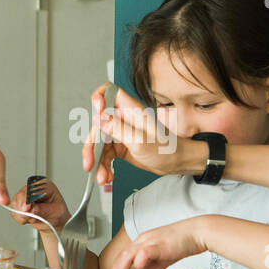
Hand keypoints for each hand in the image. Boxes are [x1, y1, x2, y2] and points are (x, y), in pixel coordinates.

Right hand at [9, 179, 68, 232]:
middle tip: (29, 217)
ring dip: (22, 215)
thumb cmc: (58, 213)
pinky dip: (20, 217)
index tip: (26, 208)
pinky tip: (29, 219)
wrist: (54, 221)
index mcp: (45, 186)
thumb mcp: (57, 212)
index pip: (33, 189)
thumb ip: (43, 210)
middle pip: (21, 195)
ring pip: (16, 203)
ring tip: (33, 219)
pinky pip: (14, 211)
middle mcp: (34, 188)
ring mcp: (25, 195)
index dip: (27, 199)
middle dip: (23, 208)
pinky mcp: (19, 203)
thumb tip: (32, 210)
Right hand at [83, 84, 201, 183]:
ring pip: (99, 142)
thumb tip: (99, 118)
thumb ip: (118, 129)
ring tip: (101, 176)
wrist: (178, 164)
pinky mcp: (122, 146)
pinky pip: (106, 154)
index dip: (98, 98)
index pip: (109, 92)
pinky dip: (104, 166)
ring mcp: (122, 132)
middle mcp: (125, 119)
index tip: (95, 115)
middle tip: (90, 163)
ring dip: (97, 161)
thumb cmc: (169, 150)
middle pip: (98, 125)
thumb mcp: (141, 141)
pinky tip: (107, 176)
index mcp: (131, 111)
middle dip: (91, 146)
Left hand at [106, 217, 211, 268]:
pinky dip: (139, 264)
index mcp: (142, 243)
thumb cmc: (182, 244)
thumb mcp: (162, 262)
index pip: (122, 258)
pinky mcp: (158, 244)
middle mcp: (142, 240)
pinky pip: (142, 254)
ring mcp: (149, 241)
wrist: (197, 233)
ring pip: (127, 256)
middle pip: (121, 258)